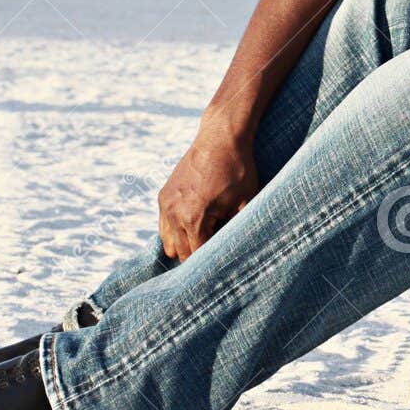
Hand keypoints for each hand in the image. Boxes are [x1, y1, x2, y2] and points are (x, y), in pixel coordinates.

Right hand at [157, 124, 260, 261]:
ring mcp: (166, 204)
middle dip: (197, 258)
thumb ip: (235, 231)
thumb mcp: (245, 203)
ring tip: (205, 245)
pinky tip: (192, 232)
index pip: (196, 257)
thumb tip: (233, 253)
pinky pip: (164, 226)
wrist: (221, 138)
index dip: (210, 265)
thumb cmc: (238, 170)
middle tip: (216, 260)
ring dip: (184, 246)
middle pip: (181, 253)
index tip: (221, 271)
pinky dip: (176, 232)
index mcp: (194, 218)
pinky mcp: (164, 196)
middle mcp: (174, 213)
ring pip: (169, 242)